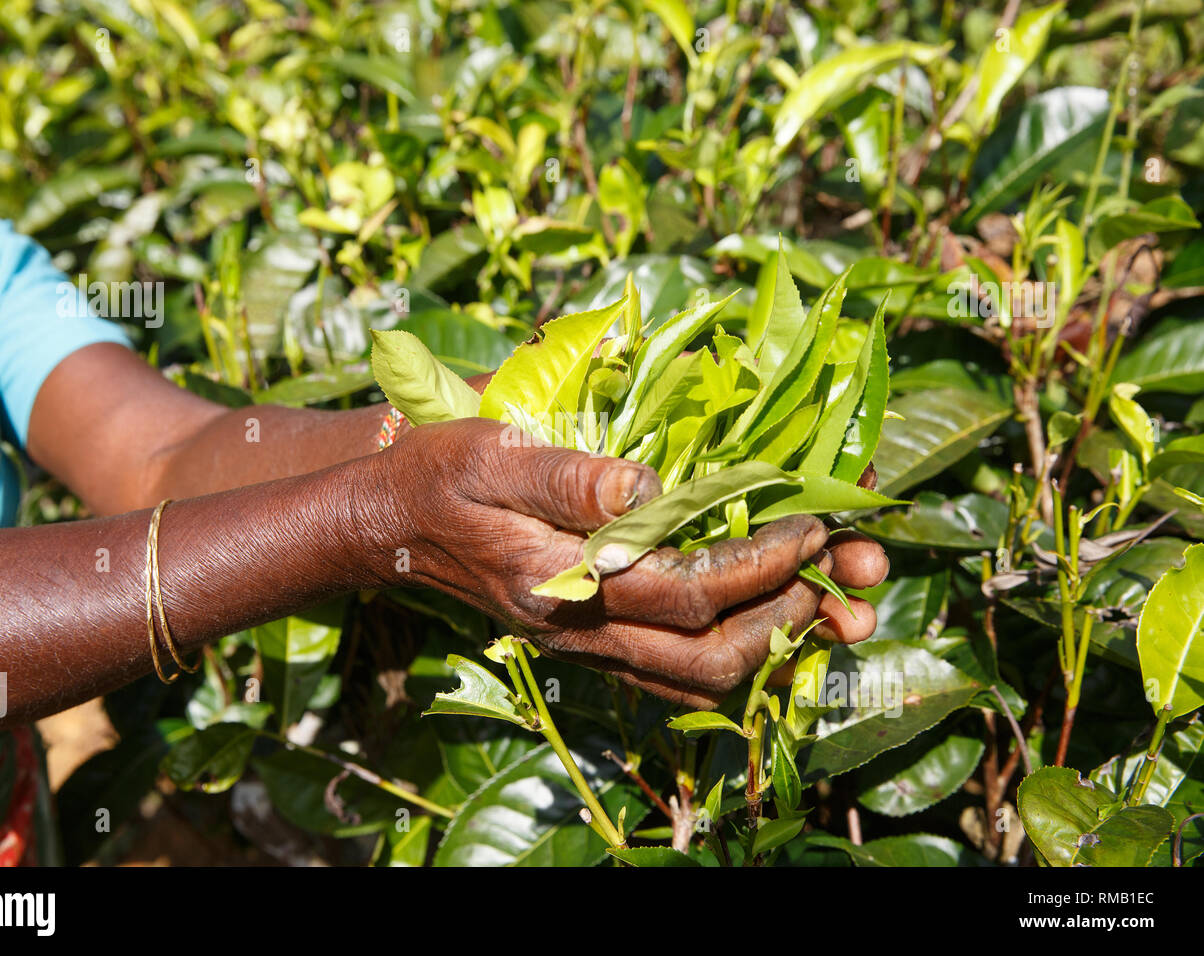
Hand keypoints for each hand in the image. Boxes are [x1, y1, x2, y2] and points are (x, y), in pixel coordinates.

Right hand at [368, 418, 887, 707]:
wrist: (382, 526)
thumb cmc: (435, 476)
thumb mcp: (492, 452)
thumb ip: (569, 477)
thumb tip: (649, 488)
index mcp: (560, 583)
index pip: (687, 590)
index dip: (762, 563)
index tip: (813, 525)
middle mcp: (578, 630)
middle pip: (707, 659)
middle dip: (788, 617)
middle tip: (838, 571)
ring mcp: (581, 645)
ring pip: (693, 679)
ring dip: (768, 644)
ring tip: (820, 600)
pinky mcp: (582, 642)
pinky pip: (669, 672)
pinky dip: (728, 652)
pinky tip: (757, 618)